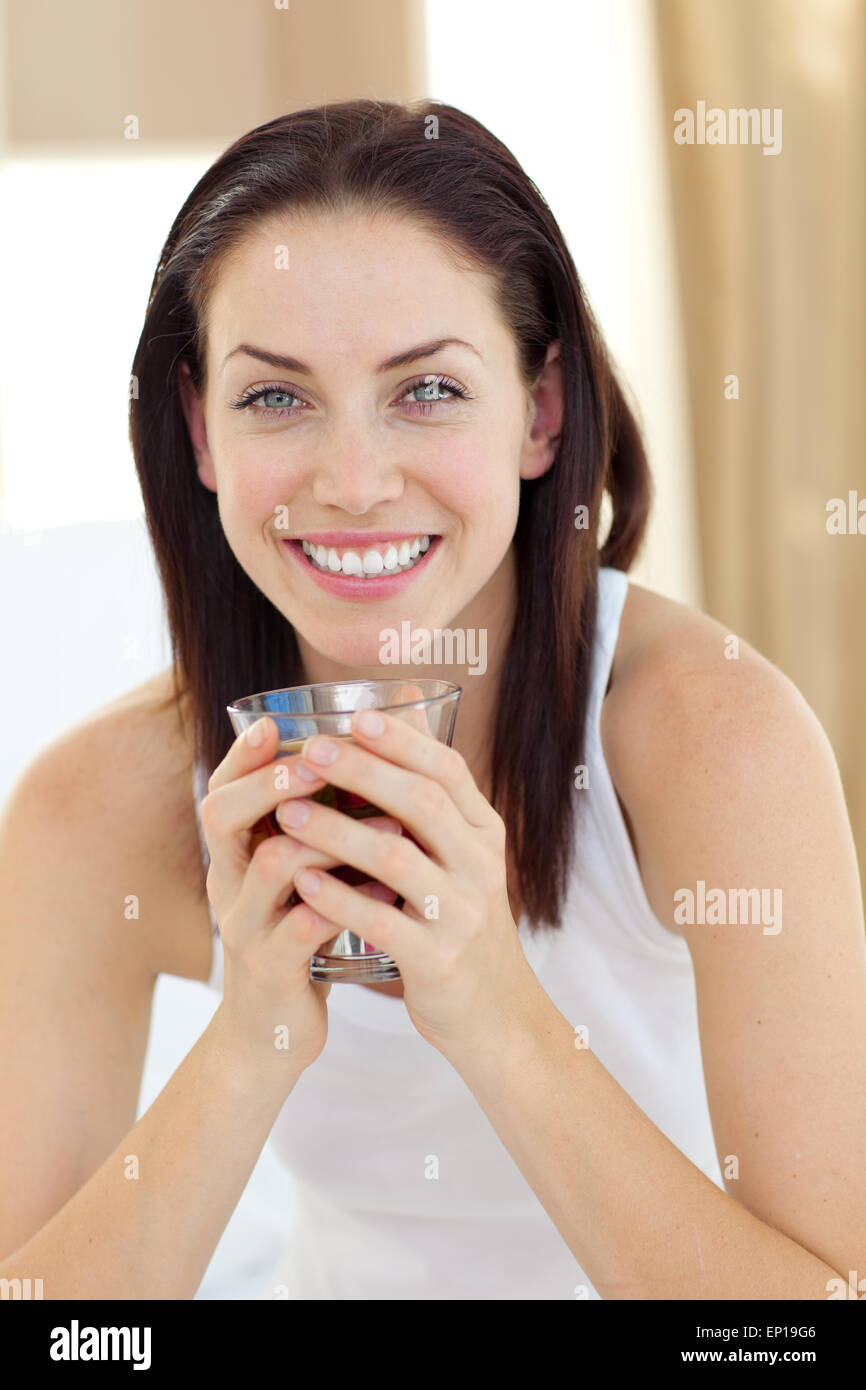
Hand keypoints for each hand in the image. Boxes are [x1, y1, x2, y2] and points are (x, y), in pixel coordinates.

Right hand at [202, 715, 403, 1076]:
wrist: (272, 1032)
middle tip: (323, 759)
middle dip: (275, 780)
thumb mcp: (297, 877)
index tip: (275, 722)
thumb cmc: (296, 936)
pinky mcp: (272, 969)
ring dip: (330, 836)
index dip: (244, 754)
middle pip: (225, 815)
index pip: (222, 788)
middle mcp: (229, 883)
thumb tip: (364, 756)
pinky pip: (304, 927)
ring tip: (388, 823)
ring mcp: (246, 927)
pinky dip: (347, 902)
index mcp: (235, 854)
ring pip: (272, 865)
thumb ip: (317, 825)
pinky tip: (387, 887)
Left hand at [275, 687, 538, 1059]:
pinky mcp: (437, 960)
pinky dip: (340, 898)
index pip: (449, 771)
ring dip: (338, 832)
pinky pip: (382, 922)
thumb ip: (433, 785)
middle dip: (364, 772)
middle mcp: (481, 866)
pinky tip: (303, 880)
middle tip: (310, 751)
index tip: (356, 716)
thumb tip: (408, 700)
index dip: (403, 741)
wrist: (495, 1012)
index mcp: (485, 833)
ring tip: (288, 813)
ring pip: (397, 860)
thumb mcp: (462, 851)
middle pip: (423, 804)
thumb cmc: (461, 918)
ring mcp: (462, 914)